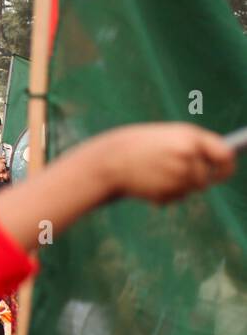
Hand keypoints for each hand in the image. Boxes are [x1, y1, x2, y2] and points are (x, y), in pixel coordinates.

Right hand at [97, 123, 233, 203]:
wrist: (108, 160)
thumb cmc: (136, 147)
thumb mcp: (166, 138)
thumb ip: (191, 146)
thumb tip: (219, 161)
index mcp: (190, 136)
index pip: (225, 154)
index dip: (226, 166)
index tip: (222, 173)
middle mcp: (189, 154)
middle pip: (205, 177)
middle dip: (194, 180)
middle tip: (173, 175)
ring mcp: (179, 173)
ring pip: (190, 189)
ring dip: (177, 187)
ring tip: (153, 176)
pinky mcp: (169, 189)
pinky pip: (176, 197)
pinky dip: (165, 194)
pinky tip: (147, 183)